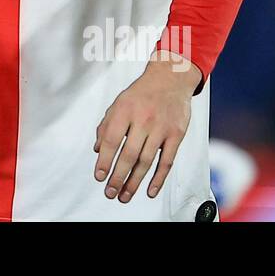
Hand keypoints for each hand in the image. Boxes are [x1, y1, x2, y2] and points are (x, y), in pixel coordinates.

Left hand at [93, 51, 200, 202]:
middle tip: (110, 193)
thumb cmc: (141, 94)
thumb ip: (106, 126)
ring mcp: (161, 128)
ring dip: (135, 182)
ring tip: (125, 195)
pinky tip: (150, 191)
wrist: (170, 79)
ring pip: (146, 161)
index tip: (99, 177)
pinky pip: (167, 161)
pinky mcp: (176, 134)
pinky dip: (158, 179)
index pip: (111, 140)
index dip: (104, 161)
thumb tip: (98, 150)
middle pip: (129, 155)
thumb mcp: (118, 103)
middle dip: (118, 177)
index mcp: (124, 110)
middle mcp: (142, 119)